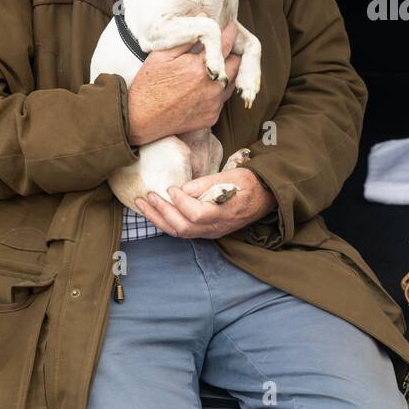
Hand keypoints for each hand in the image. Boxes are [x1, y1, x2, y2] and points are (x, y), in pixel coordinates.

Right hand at [126, 20, 240, 145]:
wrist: (140, 119)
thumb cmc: (148, 85)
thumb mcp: (162, 56)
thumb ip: (186, 39)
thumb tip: (203, 19)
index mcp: (200, 67)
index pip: (226, 44)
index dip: (230, 33)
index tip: (231, 26)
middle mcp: (212, 86)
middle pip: (236, 64)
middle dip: (231, 54)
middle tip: (222, 49)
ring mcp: (214, 103)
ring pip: (232, 82)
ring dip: (227, 73)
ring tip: (213, 67)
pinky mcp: (212, 116)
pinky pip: (223, 100)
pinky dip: (218, 91)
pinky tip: (204, 87)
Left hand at [135, 168, 276, 239]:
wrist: (265, 196)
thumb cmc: (248, 183)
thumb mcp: (231, 176)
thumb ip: (205, 184)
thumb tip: (182, 189)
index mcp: (225, 212)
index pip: (196, 214)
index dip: (180, 202)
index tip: (171, 188)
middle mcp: (217, 227)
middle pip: (183, 227)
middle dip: (162, 212)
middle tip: (148, 196)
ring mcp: (212, 232)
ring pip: (180, 233)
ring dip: (159, 219)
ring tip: (143, 205)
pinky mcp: (208, 232)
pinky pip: (183, 231)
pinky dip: (166, 222)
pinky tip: (155, 212)